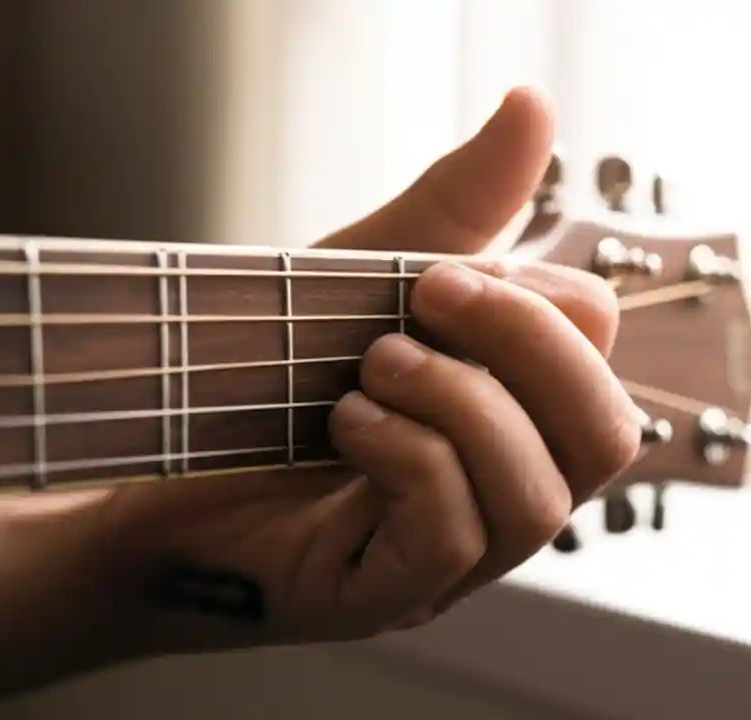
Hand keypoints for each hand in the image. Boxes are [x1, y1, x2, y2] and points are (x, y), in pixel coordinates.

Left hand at [93, 88, 640, 651]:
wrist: (144, 455)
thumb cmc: (265, 374)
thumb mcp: (363, 276)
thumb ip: (456, 204)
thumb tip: (532, 105)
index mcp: (514, 409)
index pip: (600, 359)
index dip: (540, 307)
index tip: (439, 276)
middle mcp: (503, 487)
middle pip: (607, 436)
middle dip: (529, 348)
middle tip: (430, 301)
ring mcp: (455, 557)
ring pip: (542, 499)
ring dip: (459, 405)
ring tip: (370, 368)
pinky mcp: (390, 595)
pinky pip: (457, 537)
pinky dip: (407, 458)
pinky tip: (345, 425)